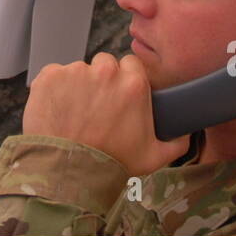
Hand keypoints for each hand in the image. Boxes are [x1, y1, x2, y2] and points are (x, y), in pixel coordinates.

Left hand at [23, 53, 189, 177]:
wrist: (69, 171)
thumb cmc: (112, 163)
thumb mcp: (155, 156)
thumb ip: (176, 141)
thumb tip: (185, 133)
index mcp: (133, 83)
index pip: (131, 64)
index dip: (125, 80)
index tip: (119, 95)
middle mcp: (105, 71)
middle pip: (104, 64)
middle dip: (101, 81)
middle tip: (96, 107)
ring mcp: (75, 71)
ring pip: (79, 71)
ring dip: (77, 86)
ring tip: (75, 114)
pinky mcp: (49, 76)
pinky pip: (54, 75)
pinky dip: (54, 89)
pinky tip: (58, 111)